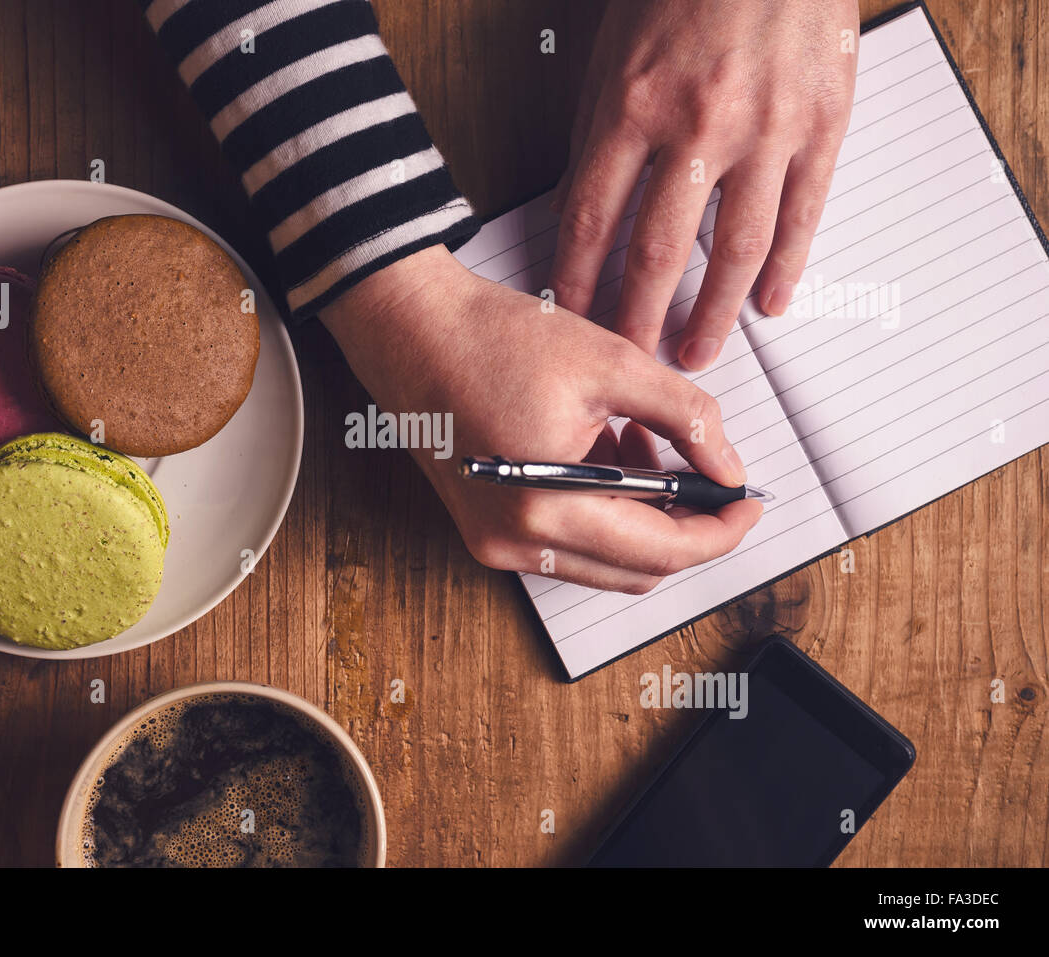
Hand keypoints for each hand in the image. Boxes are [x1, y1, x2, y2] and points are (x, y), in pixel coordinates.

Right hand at [320, 246, 762, 592]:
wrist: (410, 330)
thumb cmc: (493, 339)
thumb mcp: (610, 363)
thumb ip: (686, 418)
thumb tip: (729, 466)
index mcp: (546, 507)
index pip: (662, 551)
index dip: (719, 531)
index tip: (747, 503)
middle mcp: (515, 543)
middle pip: (636, 570)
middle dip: (687, 530)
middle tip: (712, 479)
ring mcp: (494, 542)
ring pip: (603, 563)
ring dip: (643, 522)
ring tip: (646, 449)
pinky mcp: (484, 529)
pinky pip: (566, 546)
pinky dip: (602, 516)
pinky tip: (605, 457)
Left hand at [549, 0, 857, 367]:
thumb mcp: (613, 53)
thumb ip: (592, 135)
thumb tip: (569, 211)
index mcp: (635, 106)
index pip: (593, 220)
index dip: (579, 281)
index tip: (571, 321)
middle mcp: (700, 126)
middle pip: (661, 250)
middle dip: (640, 316)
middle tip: (632, 358)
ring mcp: (767, 129)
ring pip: (738, 248)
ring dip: (713, 312)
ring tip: (697, 353)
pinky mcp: (823, 125)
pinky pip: (803, 214)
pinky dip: (788, 268)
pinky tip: (771, 305)